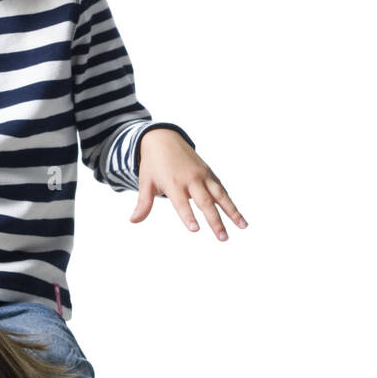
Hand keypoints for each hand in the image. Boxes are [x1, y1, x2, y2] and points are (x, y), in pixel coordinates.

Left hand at [132, 129, 246, 240]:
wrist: (164, 139)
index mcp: (173, 183)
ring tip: (243, 227)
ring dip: (232, 212)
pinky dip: (231, 203)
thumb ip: (143, 203)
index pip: (181, 204)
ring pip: (220, 196)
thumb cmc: (153, 164)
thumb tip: (133, 220)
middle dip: (215, 221)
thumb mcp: (146, 182)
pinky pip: (222, 190)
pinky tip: (239, 217)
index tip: (195, 230)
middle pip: (205, 203)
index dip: (188, 216)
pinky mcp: (210, 174)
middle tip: (223, 238)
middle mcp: (191, 180)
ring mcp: (203, 176)